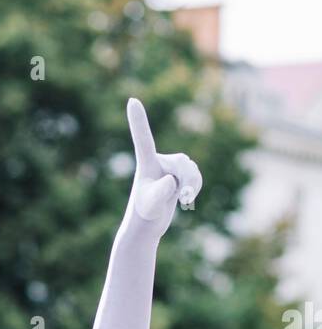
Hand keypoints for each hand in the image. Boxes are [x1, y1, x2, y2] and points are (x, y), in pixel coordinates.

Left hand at [126, 97, 202, 238]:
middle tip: (184, 197)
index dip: (138, 120)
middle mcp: (157, 161)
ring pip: (191, 167)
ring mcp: (167, 168)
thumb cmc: (144, 216)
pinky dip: (196, 186)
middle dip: (188, 179)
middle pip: (183, 162)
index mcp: (146, 164)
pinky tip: (187, 200)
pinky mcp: (176, 176)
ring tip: (183, 200)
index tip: (132, 100)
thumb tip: (171, 181)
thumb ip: (161, 192)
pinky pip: (194, 174)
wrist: (146, 227)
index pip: (143, 139)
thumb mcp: (153, 205)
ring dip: (193, 184)